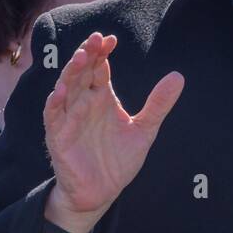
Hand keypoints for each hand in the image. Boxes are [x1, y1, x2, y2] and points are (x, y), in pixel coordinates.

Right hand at [43, 32, 183, 232]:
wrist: (103, 193)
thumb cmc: (118, 160)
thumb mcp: (145, 129)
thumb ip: (158, 104)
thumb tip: (178, 76)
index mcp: (101, 98)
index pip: (99, 68)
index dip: (102, 53)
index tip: (112, 40)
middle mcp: (83, 104)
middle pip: (81, 73)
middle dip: (87, 55)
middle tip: (96, 39)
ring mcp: (69, 120)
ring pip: (66, 90)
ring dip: (71, 73)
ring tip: (81, 57)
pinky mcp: (59, 139)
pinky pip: (53, 118)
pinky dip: (55, 105)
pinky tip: (60, 92)